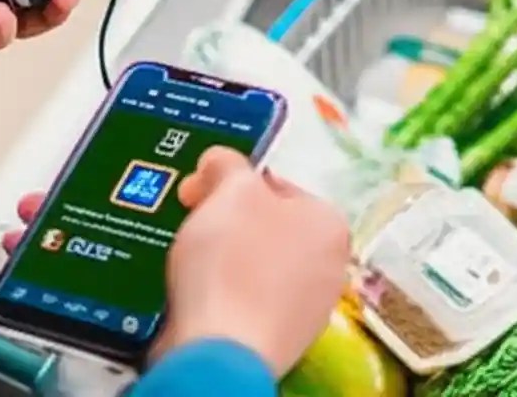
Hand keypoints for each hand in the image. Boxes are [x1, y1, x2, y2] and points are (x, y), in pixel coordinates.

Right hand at [4, 148, 350, 376]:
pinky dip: (216, 292)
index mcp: (329, 224)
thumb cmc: (233, 265)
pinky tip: (193, 293)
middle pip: (263, 224)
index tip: (196, 189)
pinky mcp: (273, 338)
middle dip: (222, 218)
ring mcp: (304, 308)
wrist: (218, 352)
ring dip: (216, 256)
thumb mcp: (230, 189)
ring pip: (249, 263)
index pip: (274, 184)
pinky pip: (239, 299)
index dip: (229, 181)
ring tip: (187, 260)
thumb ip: (227, 164)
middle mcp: (328, 266)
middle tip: (188, 220)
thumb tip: (220, 163)